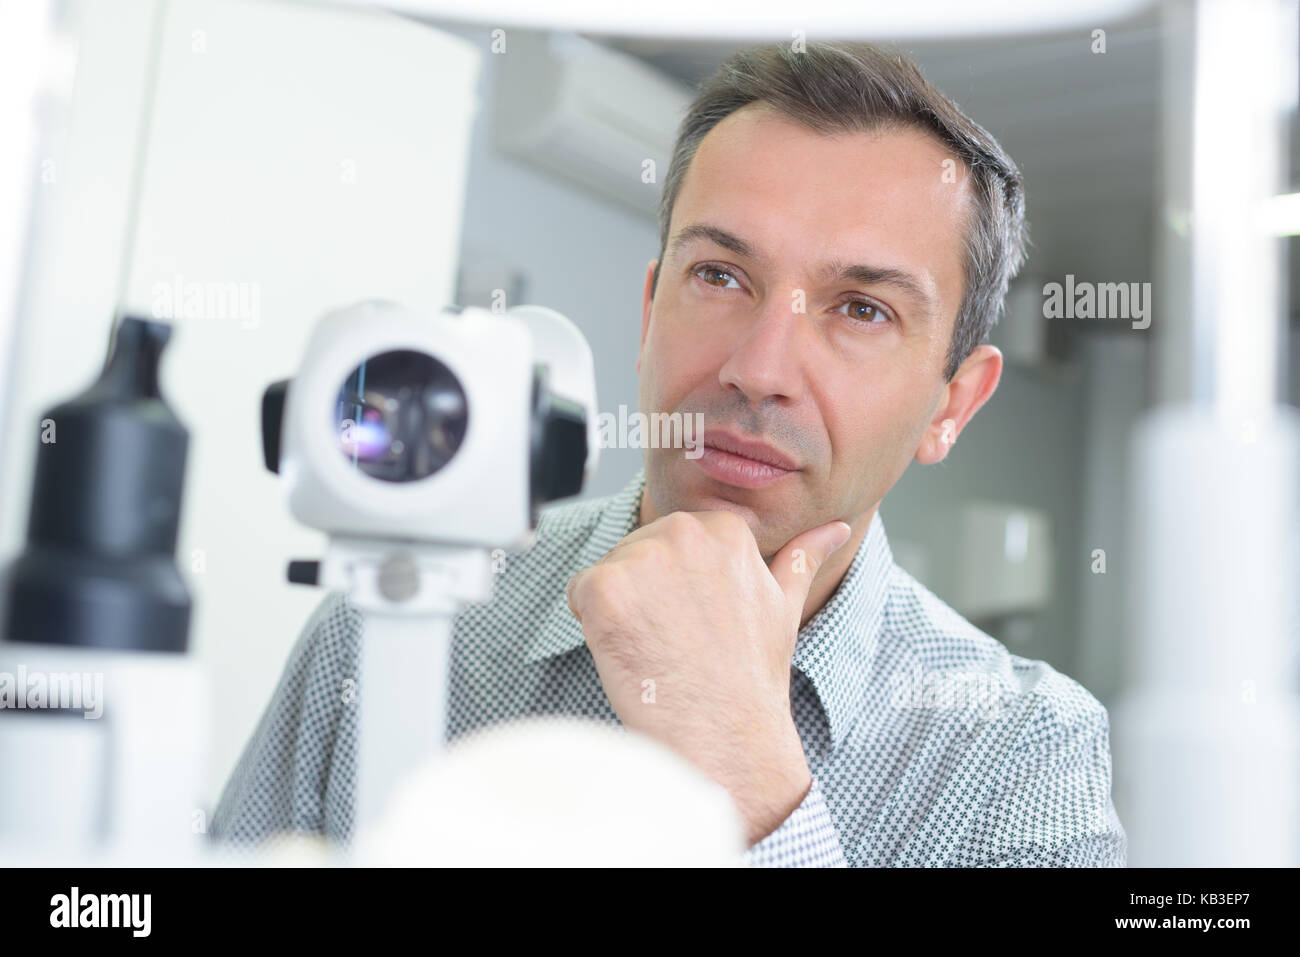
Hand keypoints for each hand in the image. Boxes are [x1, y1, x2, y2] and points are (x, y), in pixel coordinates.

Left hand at [565, 508, 851, 845]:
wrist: (724, 737)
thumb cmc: (750, 677)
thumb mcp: (783, 606)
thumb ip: (801, 557)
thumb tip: (835, 528)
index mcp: (724, 529)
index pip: (670, 540)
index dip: (674, 587)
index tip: (695, 622)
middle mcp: (683, 532)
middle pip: (634, 552)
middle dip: (644, 594)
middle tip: (675, 640)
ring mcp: (642, 559)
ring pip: (606, 572)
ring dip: (618, 610)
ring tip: (656, 647)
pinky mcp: (604, 589)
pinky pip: (578, 594)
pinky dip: (591, 625)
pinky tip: (628, 651)